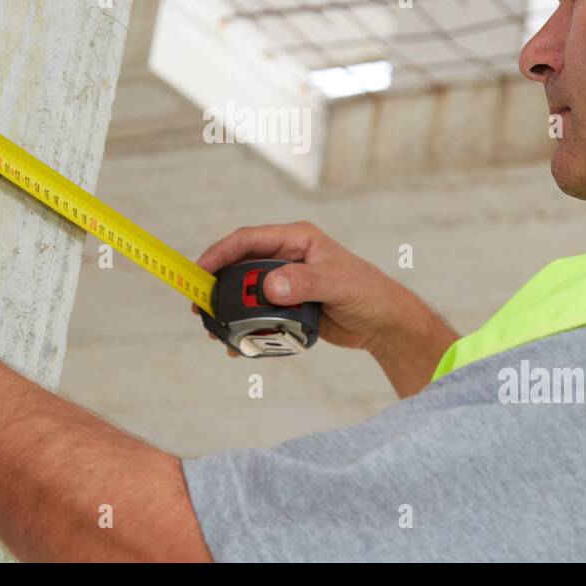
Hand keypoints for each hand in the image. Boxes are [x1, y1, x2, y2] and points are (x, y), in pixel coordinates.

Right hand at [193, 221, 456, 394]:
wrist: (384, 323)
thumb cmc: (368, 293)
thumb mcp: (337, 284)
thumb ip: (304, 282)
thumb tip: (269, 285)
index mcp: (297, 239)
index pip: (249, 239)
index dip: (221, 252)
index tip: (201, 271)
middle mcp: (287, 257)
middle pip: (241, 267)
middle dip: (219, 287)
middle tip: (202, 309)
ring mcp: (286, 282)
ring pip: (246, 293)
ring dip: (230, 311)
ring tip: (216, 331)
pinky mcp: (287, 305)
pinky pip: (258, 313)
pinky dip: (246, 328)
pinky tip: (239, 346)